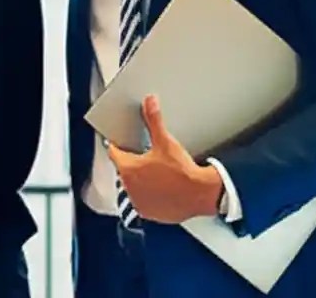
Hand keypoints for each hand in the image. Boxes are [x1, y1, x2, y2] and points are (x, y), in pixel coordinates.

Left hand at [108, 95, 223, 223]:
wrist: (201, 194)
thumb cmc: (182, 170)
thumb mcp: (165, 141)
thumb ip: (154, 120)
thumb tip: (149, 101)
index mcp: (127, 169)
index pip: (114, 153)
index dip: (118, 146)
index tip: (120, 144)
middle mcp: (128, 187)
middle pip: (124, 171)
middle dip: (132, 164)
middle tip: (146, 159)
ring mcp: (138, 202)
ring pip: (133, 187)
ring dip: (139, 181)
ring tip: (155, 174)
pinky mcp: (149, 213)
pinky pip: (143, 202)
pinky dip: (149, 196)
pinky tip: (160, 189)